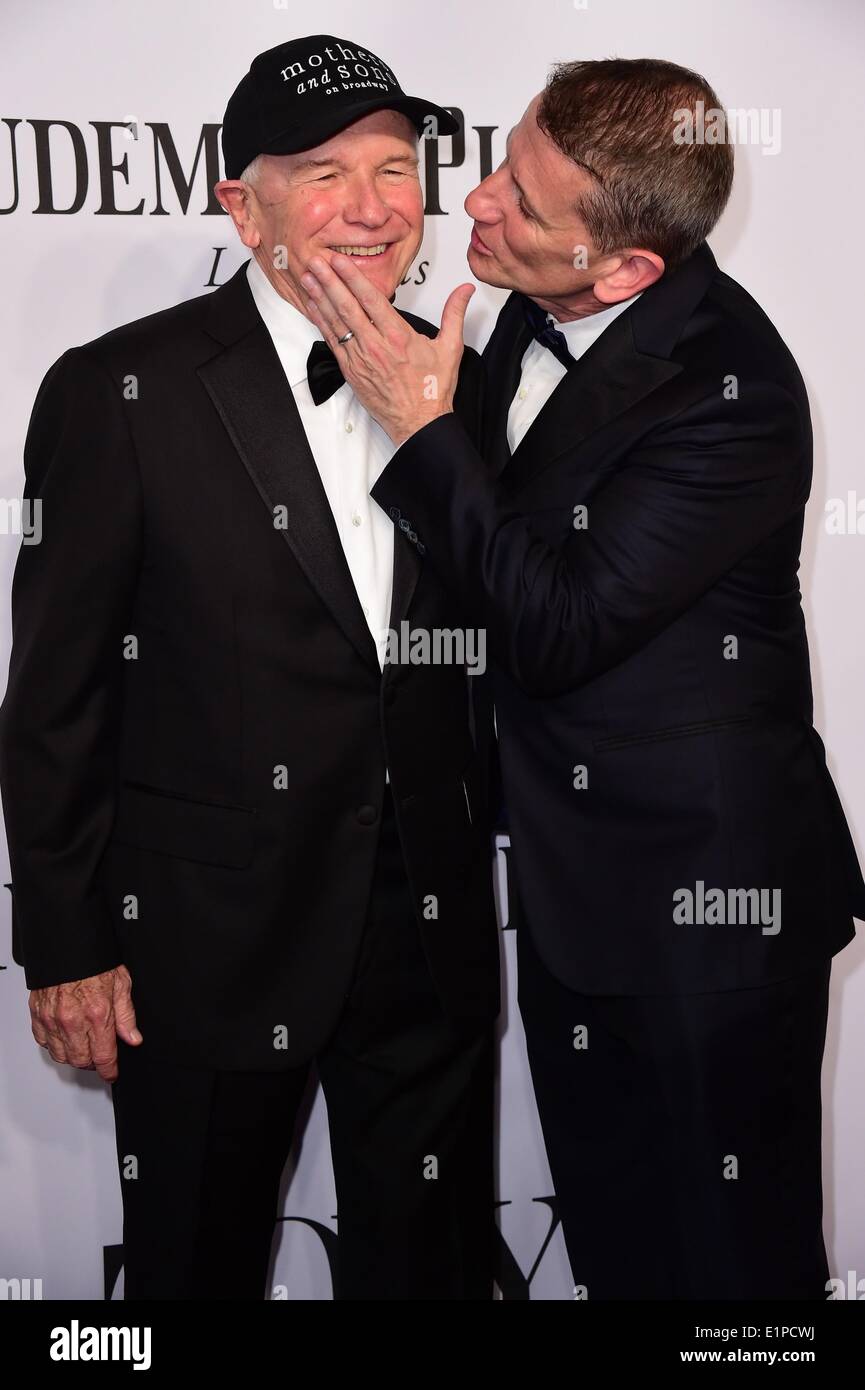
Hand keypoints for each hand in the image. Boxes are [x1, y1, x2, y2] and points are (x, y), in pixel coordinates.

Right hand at [29, 964, 141, 1082]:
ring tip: (83, 1045)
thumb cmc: (94, 961)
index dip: (109, 1070)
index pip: (104, 1056)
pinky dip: (56, 1044)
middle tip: (100, 1055)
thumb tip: (133, 1038)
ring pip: (62, 1056)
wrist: (67, 945)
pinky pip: (44, 1043)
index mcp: (97, 1013)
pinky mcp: (38, 1016)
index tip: (112, 1072)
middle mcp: (72, 1020)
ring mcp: (52, 1019)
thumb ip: (126, 1015)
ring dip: (74, 1056)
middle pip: (81, 1061)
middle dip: (93, 1063)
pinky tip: (66, 1036)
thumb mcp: (121, 983)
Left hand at [300, 252, 474, 445]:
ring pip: (336, 323)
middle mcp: (376, 346)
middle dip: (330, 282)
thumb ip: (454, 314)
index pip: (371, 299)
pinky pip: (333, 342)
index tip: (340, 262)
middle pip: (347, 307)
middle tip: (316, 262)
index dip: (353, 278)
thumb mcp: (450, 348)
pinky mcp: (352, 372)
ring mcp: (361, 359)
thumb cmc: (431, 389)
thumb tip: (464, 290)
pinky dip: (321, 323)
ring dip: (320, 299)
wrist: (419, 422)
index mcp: (399, 337)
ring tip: (308, 279)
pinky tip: (313, 308)